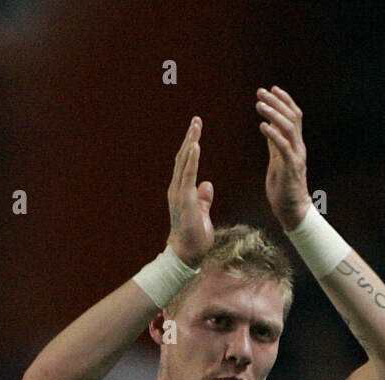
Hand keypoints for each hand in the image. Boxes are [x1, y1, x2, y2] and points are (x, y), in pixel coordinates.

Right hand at [167, 117, 213, 266]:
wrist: (187, 254)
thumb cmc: (195, 237)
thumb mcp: (201, 214)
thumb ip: (203, 199)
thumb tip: (207, 185)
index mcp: (181, 191)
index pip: (186, 164)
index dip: (191, 146)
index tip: (196, 130)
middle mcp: (177, 189)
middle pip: (183, 158)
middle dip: (190, 137)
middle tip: (196, 119)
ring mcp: (179, 193)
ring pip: (184, 162)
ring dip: (190, 142)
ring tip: (196, 125)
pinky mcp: (184, 199)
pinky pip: (188, 175)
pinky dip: (192, 159)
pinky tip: (195, 145)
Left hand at [256, 86, 310, 232]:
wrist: (292, 211)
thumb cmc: (284, 188)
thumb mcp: (277, 160)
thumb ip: (275, 143)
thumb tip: (269, 125)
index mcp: (295, 144)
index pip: (294, 115)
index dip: (284, 100)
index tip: (272, 88)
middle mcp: (298, 147)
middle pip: (292, 116)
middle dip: (276, 101)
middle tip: (261, 92)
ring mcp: (296, 156)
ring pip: (288, 127)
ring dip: (273, 113)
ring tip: (259, 104)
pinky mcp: (291, 167)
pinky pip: (283, 146)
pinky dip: (273, 134)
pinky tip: (263, 126)